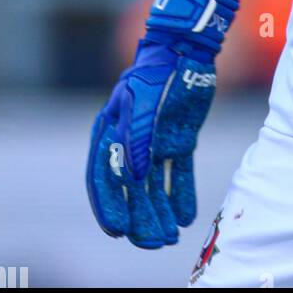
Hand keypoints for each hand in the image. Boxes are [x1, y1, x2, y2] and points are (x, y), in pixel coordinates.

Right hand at [86, 0, 239, 248]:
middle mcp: (130, 142)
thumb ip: (138, 139)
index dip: (108, 205)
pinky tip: (186, 216)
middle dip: (140, 218)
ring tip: (170, 238)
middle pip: (131, 189)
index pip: (104, 177)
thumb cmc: (158, 72)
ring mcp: (155, 142)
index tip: (118, 230)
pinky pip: (178, 172)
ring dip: (161, 212)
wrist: (189, 49)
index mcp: (111, 132)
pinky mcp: (179, 139)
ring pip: (155, 185)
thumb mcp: (144, 103)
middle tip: (153, 243)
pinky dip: (181, 193)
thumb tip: (135, 179)